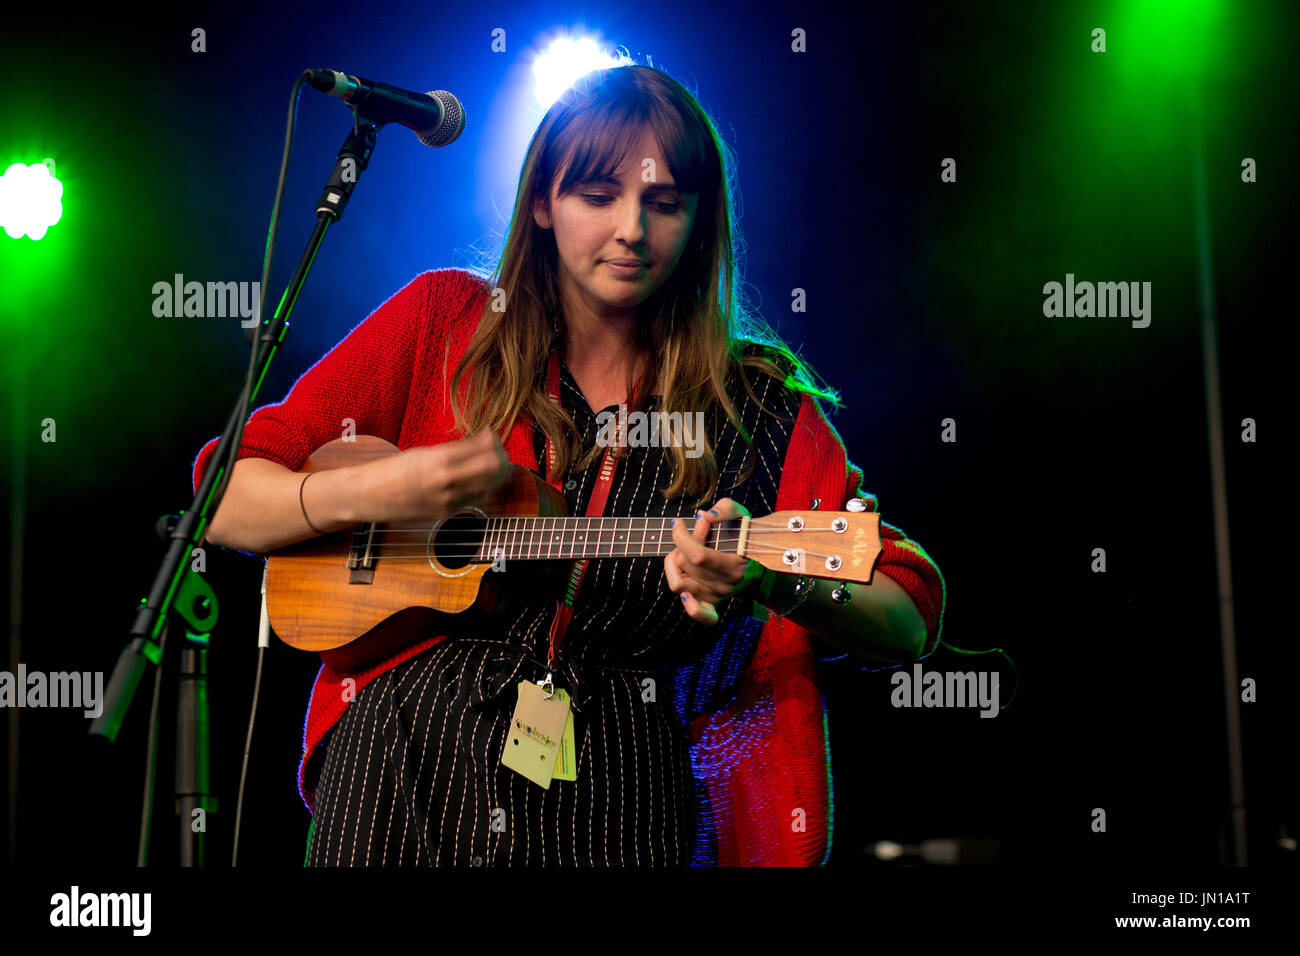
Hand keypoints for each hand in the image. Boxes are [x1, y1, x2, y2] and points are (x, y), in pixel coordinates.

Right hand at [395, 427, 510, 518]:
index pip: (483, 447)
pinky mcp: (446, 513)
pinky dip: (482, 488)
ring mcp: (448, 499)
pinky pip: (474, 500)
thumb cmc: (394, 469)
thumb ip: (455, 450)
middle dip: (501, 458)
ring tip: (492, 466)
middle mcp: (447, 479)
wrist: (369, 495)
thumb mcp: (425, 452)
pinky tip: (477, 480)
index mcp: (440, 458)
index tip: (492, 435)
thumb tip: (485, 439)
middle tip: (498, 452)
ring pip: (489, 486)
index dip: (494, 441)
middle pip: (493, 468)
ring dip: (495, 475)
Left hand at [665, 498, 766, 624]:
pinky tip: (685, 589)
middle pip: (685, 565)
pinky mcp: (713, 602)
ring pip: (679, 584)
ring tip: (682, 553)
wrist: (762, 558)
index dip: (681, 536)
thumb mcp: (741, 514)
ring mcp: (717, 595)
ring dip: (674, 565)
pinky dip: (688, 603)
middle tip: (689, 534)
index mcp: (733, 564)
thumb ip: (725, 509)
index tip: (678, 523)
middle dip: (681, 544)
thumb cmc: (747, 535)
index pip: (697, 555)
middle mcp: (724, 584)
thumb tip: (705, 516)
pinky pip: (698, 613)